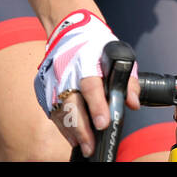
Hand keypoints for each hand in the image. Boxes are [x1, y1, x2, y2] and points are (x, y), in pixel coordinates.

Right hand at [34, 10, 138, 157]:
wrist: (70, 29)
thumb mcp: (117, 55)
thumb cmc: (96, 44)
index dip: (97, 106)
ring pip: (60, 111)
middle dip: (81, 128)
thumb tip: (132, 103)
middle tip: (91, 146)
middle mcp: (65, 71)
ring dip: (71, 131)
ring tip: (83, 145)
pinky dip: (63, 125)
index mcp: (85, 60)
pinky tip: (72, 136)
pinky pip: (52, 111)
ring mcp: (51, 80)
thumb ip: (128, 80)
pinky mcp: (43, 87)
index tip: (103, 123)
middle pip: (71, 104)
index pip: (91, 86)